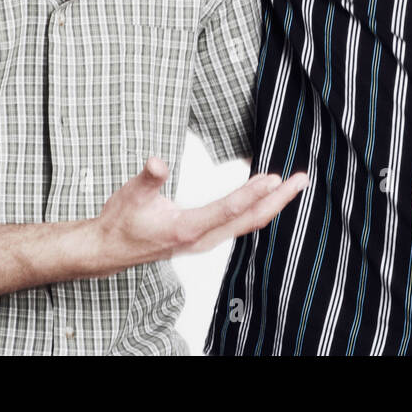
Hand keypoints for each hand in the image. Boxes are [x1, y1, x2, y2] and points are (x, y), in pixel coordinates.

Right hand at [93, 157, 307, 274]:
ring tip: (294, 184)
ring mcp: (206, 242)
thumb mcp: (130, 195)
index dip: (251, 193)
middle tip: (302, 179)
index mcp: (186, 228)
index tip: (274, 178)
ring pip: (248, 224)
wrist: (109, 249)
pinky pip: (241, 225)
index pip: (227, 209)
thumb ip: (148, 178)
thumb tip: (158, 162)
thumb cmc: (121, 221)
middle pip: (249, 220)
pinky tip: (268, 195)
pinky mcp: (206, 239)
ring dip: (273, 205)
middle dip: (278, 200)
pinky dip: (259, 209)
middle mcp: (202, 239)